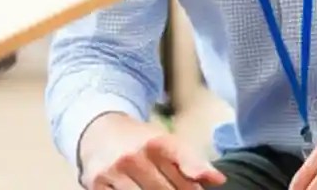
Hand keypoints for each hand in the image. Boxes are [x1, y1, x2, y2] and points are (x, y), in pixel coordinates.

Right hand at [80, 113, 226, 189]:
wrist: (98, 131)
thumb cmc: (139, 141)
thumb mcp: (167, 143)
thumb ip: (194, 162)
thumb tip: (219, 180)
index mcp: (157, 143)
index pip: (185, 173)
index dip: (192, 188)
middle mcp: (134, 156)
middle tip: (175, 188)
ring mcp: (114, 172)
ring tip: (156, 187)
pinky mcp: (97, 184)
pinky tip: (136, 188)